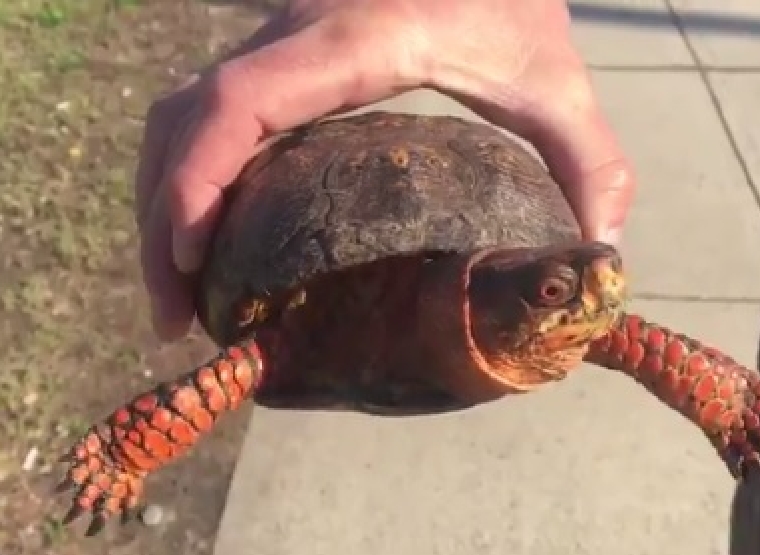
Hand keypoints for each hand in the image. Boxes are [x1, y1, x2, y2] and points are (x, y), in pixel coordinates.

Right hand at [135, 0, 635, 340]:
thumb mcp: (556, 79)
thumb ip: (590, 163)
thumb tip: (598, 260)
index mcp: (354, 40)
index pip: (242, 100)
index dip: (198, 176)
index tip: (190, 256)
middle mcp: (294, 37)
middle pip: (186, 118)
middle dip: (162, 218)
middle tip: (175, 317)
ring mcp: (278, 45)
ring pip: (180, 115)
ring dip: (161, 200)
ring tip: (178, 295)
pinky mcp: (279, 61)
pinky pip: (207, 116)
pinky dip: (189, 178)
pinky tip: (208, 239)